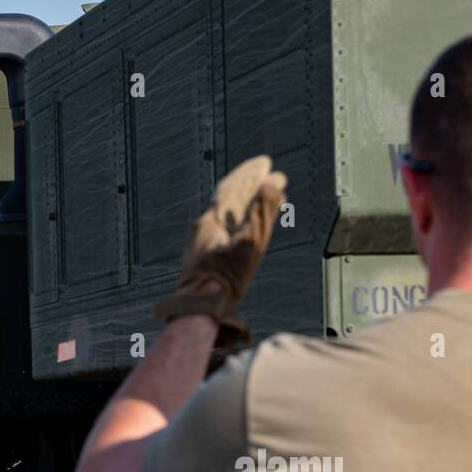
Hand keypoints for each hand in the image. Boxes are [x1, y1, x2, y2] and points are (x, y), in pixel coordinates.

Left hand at [152, 155, 287, 348]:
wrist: (199, 307)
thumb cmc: (224, 280)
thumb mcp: (250, 244)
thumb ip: (262, 213)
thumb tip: (273, 182)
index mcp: (212, 220)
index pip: (234, 188)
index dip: (251, 174)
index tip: (267, 163)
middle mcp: (204, 226)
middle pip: (228, 198)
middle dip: (249, 184)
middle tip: (265, 171)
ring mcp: (203, 241)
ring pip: (225, 214)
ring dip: (244, 202)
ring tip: (260, 195)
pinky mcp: (204, 256)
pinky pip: (223, 229)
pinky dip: (238, 221)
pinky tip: (242, 226)